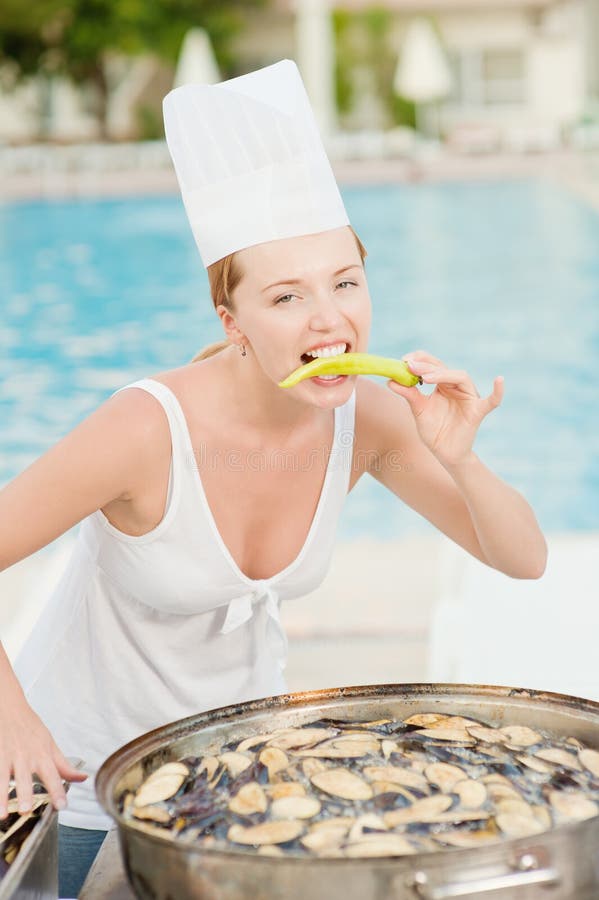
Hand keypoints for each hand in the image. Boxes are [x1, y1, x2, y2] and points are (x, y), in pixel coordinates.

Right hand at [0, 694, 86, 818]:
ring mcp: (8, 756)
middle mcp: (25, 756)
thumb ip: (64, 765)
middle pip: (26, 777)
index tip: (62, 805)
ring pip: (4, 778)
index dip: (58, 791)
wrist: (9, 707)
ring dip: (3, 797)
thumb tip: (82, 778)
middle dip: (26, 794)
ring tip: (3, 814)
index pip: (53, 775)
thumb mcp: (50, 744)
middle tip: (26, 809)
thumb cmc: (30, 727)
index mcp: (42, 754)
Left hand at [387, 350, 503, 467]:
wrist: (445, 453)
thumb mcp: (418, 410)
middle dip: (427, 366)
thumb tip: (390, 379)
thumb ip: (408, 394)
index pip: (433, 365)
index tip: (405, 359)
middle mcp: (457, 386)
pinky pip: (491, 401)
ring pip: (460, 378)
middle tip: (410, 366)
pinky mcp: (477, 411)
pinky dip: (497, 391)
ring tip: (425, 378)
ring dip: (443, 374)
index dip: (421, 360)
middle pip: (445, 369)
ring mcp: (469, 397)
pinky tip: (499, 380)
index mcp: (443, 384)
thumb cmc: (434, 430)